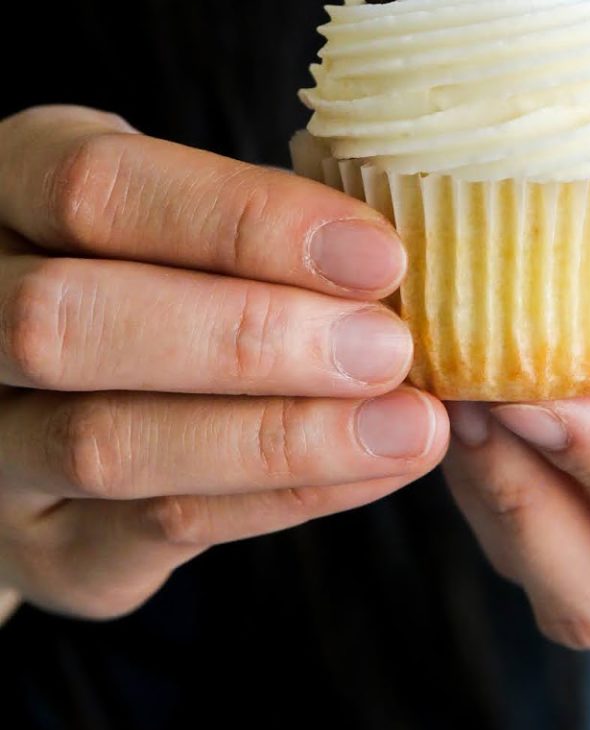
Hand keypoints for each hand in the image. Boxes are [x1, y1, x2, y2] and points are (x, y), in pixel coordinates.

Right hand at [0, 106, 447, 620]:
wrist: (45, 386)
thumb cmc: (138, 256)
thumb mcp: (163, 196)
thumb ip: (238, 211)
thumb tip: (387, 249)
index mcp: (1, 185)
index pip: (96, 189)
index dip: (241, 220)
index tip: (376, 252)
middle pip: (72, 324)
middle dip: (248, 338)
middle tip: (389, 347)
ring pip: (105, 443)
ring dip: (279, 438)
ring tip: (408, 424)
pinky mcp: (34, 543)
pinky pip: (148, 529)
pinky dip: (278, 498)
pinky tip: (371, 468)